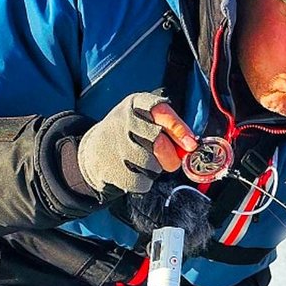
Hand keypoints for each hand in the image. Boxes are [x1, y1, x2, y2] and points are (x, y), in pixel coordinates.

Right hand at [75, 91, 199, 199]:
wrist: (93, 151)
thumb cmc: (129, 134)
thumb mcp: (145, 119)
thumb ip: (169, 128)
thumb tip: (191, 145)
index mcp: (136, 103)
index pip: (160, 111)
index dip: (178, 128)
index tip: (191, 143)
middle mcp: (124, 120)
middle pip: (158, 141)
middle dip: (171, 156)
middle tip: (171, 161)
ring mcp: (116, 144)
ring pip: (151, 164)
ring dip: (156, 169)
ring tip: (146, 163)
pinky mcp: (112, 167)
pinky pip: (141, 181)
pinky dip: (145, 182)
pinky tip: (136, 173)